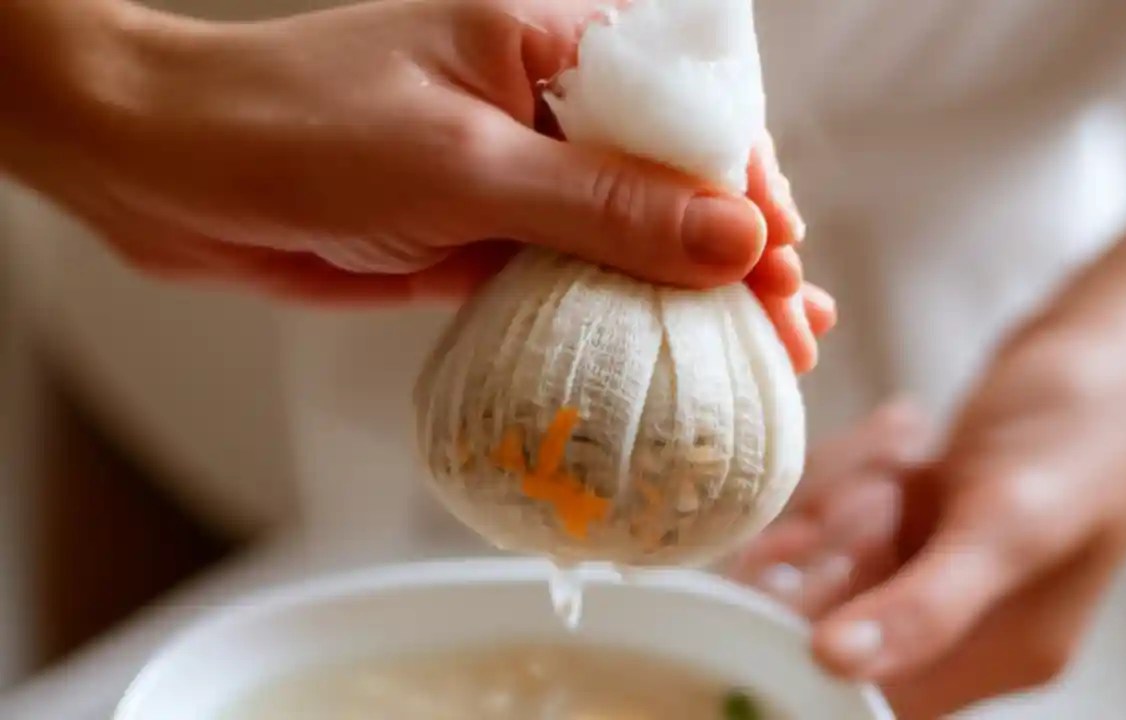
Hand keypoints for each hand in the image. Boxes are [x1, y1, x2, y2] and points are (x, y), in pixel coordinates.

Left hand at [0, 0, 829, 369]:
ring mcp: (518, 173)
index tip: (782, 264)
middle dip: (738, 252)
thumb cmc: (299, 128)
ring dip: (692, 294)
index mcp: (552, 41)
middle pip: (675, 178)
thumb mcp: (464, 166)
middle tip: (794, 327)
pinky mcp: (484, 233)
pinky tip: (668, 355)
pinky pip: (573, 275)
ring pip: (631, 234)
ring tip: (762, 353)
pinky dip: (621, 316)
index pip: (688, 110)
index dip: (747, 188)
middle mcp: (548, 103)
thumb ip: (603, 206)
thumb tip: (736, 239)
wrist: (166, 170)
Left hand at [735, 275, 1125, 716]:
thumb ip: (927, 602)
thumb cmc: (1091, 422)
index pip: (874, 691)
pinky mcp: (929, 504)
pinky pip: (851, 498)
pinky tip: (907, 431)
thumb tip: (834, 665)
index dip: (813, 639)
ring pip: (834, 547)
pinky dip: (861, 463)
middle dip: (835, 543)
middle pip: (839, 613)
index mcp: (1000, 649)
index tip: (796, 562)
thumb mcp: (1013, 519)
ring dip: (849, 489)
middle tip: (880, 486)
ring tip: (907, 449)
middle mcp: (968, 615)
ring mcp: (944, 554)